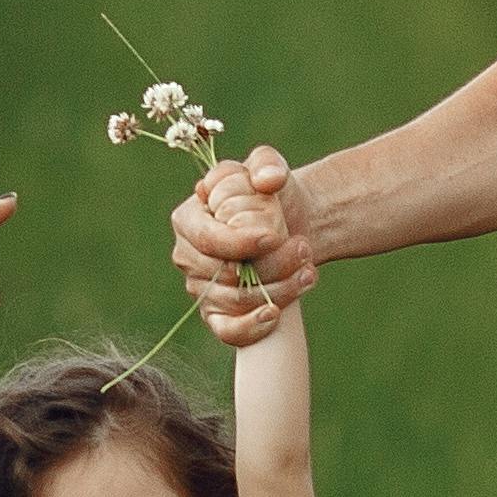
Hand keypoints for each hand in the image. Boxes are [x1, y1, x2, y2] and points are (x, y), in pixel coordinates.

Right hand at [173, 145, 318, 336]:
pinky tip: (276, 315)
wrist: (291, 227)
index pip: (207, 239)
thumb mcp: (270, 168)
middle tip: (305, 249)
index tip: (276, 235)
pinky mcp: (218, 316)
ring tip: (309, 271)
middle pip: (223, 274)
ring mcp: (201, 289)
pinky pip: (228, 332)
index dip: (240, 241)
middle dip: (269, 266)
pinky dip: (252, 328)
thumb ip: (267, 164)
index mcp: (188, 220)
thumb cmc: (272, 196)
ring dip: (278, 290)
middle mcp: (187, 257)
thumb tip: (267, 180)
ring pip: (235, 302)